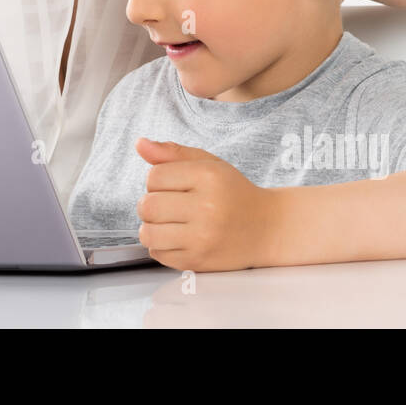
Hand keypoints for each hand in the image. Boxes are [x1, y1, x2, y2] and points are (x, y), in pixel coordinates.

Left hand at [135, 138, 283, 271]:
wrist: (266, 228)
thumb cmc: (232, 192)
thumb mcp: (208, 164)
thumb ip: (172, 153)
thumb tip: (139, 144)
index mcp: (208, 177)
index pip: (154, 177)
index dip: (156, 180)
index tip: (172, 185)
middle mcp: (207, 207)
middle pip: (147, 206)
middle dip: (150, 204)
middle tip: (167, 205)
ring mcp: (203, 238)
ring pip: (148, 233)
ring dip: (151, 227)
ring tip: (168, 222)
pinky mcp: (198, 261)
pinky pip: (158, 254)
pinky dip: (161, 246)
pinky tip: (178, 238)